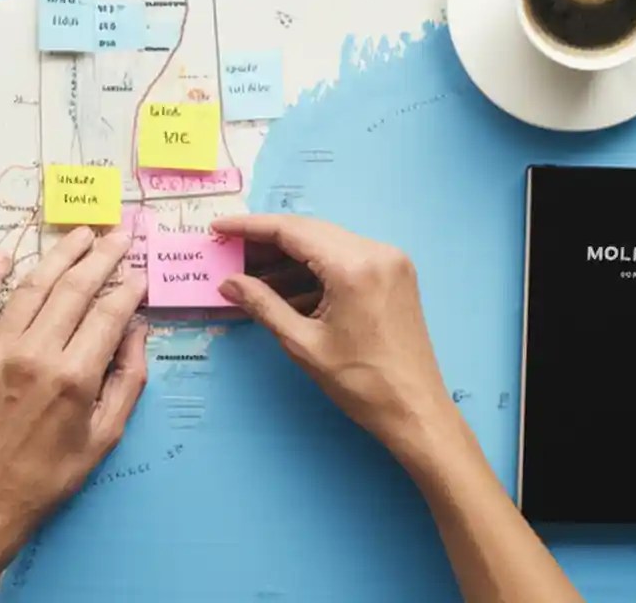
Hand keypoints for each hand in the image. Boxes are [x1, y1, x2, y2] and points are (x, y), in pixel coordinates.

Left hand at [0, 227, 147, 602]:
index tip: (139, 273)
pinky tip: (6, 254)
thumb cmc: (51, 473)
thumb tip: (137, 330)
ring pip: (32, 286)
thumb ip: (128, 379)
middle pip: (74, 288)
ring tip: (80, 235)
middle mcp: (34, 354)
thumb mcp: (105, 435)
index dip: (128, 288)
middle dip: (102, 256)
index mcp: (74, 377)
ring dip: (59, 255)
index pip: (108, 313)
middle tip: (118, 234)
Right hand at [212, 214, 452, 465]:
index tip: (219, 227)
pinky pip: (345, 259)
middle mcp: (376, 252)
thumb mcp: (303, 343)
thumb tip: (228, 282)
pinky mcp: (395, 274)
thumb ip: (263, 305)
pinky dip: (314, 270)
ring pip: (326, 244)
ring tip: (250, 275)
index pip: (292, 231)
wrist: (416, 409)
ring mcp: (390, 261)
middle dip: (266, 241)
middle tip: (229, 252)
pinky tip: (285, 289)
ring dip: (289, 257)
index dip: (250, 227)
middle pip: (309, 231)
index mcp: (354, 266)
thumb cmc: (360, 383)